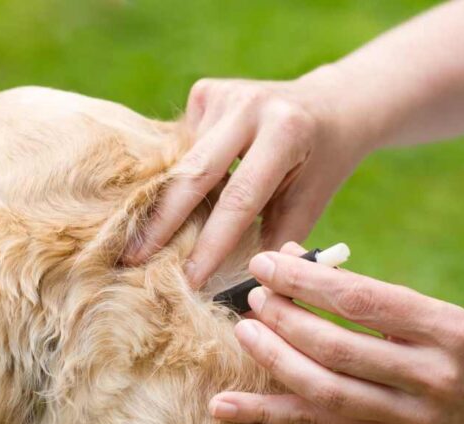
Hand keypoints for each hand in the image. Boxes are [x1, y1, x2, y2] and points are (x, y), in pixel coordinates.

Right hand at [122, 70, 375, 287]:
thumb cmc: (320, 165)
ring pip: (182, 160)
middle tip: (133, 260)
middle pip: (194, 173)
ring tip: (140, 241)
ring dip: (166, 201)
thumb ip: (275, 241)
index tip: (190, 279)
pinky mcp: (206, 92)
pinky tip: (175, 197)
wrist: (330, 106)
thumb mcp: (310, 203)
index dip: (212, 243)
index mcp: (285, 132)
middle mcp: (250, 106)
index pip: (240, 198)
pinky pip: (182, 146)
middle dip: (163, 222)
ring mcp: (224, 94)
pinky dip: (178, 176)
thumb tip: (238, 291)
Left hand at [209, 243, 463, 423]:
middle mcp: (429, 374)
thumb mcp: (437, 316)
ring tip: (245, 332)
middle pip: (338, 347)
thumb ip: (373, 297)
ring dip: (274, 360)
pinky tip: (224, 405)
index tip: (267, 262)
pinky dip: (266, 414)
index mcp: (445, 328)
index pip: (363, 300)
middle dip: (286, 319)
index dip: (307, 281)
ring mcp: (407, 415)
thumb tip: (297, 263)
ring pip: (325, 389)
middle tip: (254, 296)